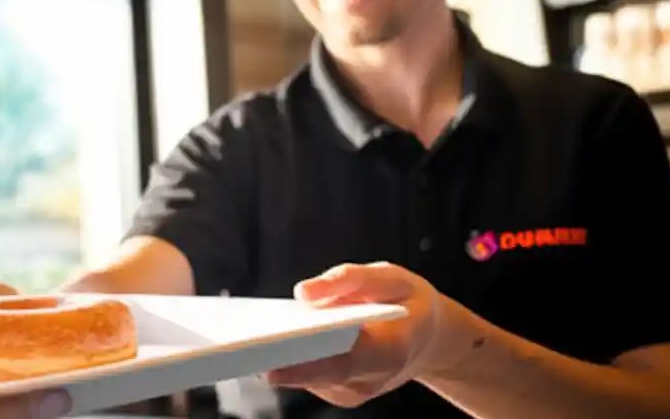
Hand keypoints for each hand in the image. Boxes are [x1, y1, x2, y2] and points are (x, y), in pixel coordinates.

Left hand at [264, 262, 471, 407]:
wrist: (431, 337)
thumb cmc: (408, 301)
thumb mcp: (390, 277)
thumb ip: (349, 280)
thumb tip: (302, 293)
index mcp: (390, 349)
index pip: (341, 362)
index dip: (303, 366)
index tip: (268, 364)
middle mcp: (370, 379)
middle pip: (316, 374)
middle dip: (277, 360)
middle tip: (237, 346)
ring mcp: (355, 391)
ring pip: (306, 377)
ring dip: (278, 357)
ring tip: (247, 335)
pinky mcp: (340, 391)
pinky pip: (307, 376)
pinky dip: (288, 357)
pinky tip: (268, 337)